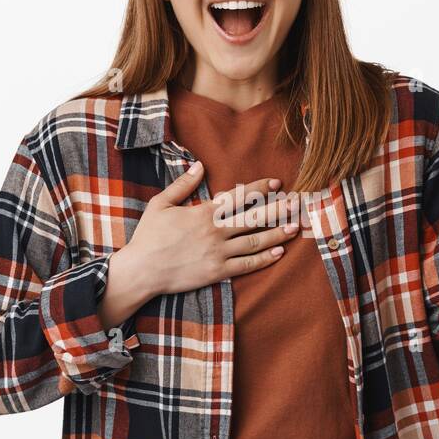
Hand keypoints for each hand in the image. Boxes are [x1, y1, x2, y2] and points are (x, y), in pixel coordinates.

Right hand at [119, 162, 301, 298]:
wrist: (142, 271)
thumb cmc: (149, 236)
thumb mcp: (161, 204)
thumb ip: (183, 184)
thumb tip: (200, 165)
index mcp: (204, 212)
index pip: (239, 196)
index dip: (260, 189)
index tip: (277, 184)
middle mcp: (216, 231)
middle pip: (254, 217)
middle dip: (277, 209)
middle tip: (297, 203)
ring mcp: (218, 253)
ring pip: (255, 241)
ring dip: (277, 233)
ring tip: (294, 226)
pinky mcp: (217, 272)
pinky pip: (246, 265)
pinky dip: (264, 259)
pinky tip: (279, 252)